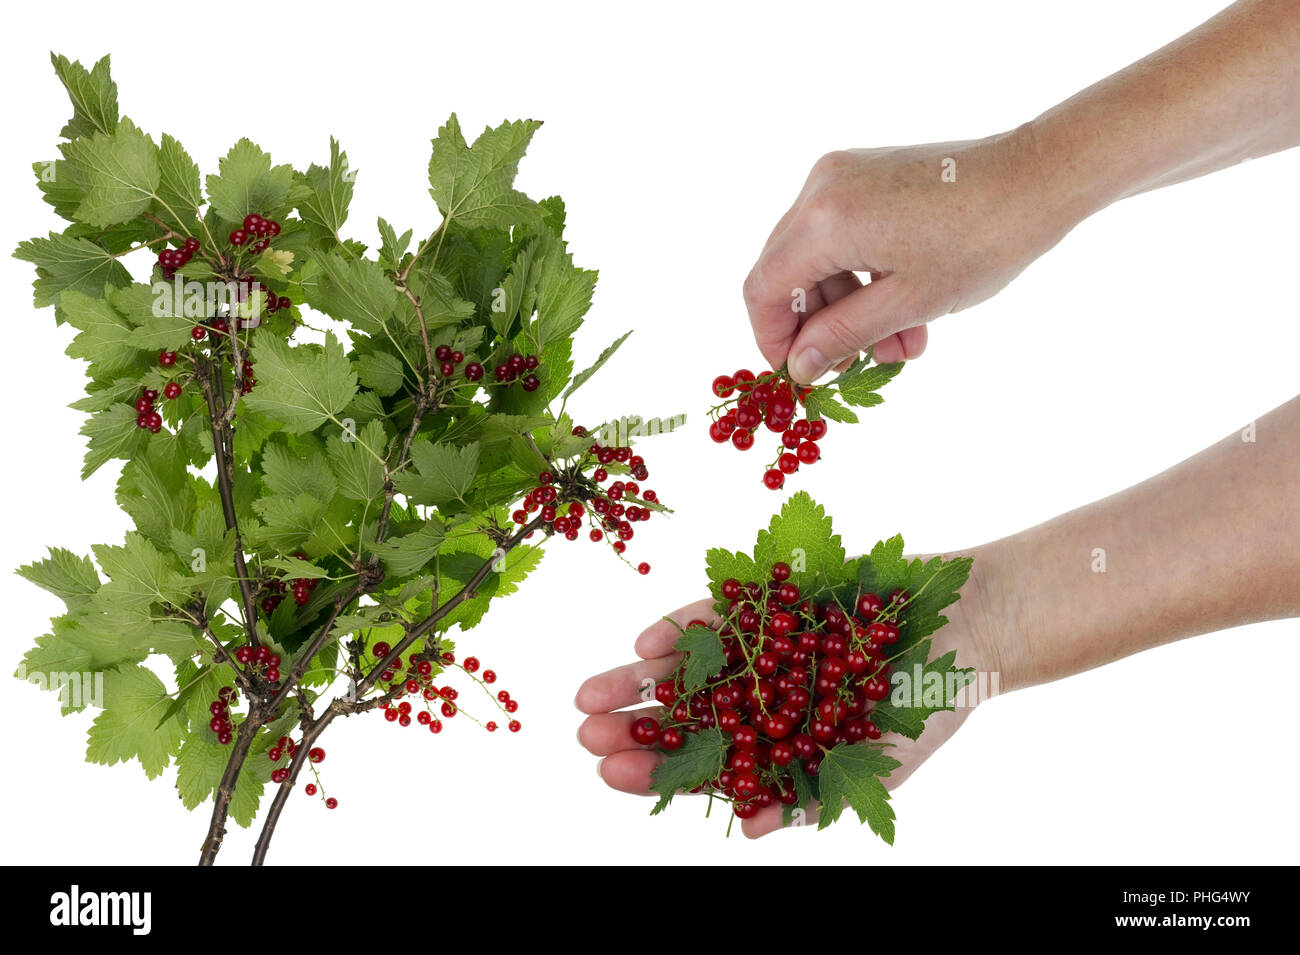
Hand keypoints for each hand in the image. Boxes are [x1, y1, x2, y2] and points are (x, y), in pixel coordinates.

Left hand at [575, 556, 1004, 836]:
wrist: (971, 625)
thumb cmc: (931, 705)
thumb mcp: (880, 764)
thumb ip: (813, 796)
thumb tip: (748, 829)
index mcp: (781, 744)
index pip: (706, 765)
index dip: (657, 772)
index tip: (608, 774)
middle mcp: (763, 696)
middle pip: (684, 716)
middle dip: (633, 727)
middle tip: (583, 734)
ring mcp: (764, 647)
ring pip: (687, 667)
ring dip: (639, 680)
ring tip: (590, 693)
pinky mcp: (771, 601)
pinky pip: (717, 615)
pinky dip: (683, 628)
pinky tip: (647, 645)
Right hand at [742, 129, 1077, 383]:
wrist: (1039, 176)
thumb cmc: (983, 240)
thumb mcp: (909, 303)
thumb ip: (842, 335)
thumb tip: (798, 367)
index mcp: (825, 220)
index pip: (764, 288)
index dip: (771, 338)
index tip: (796, 373)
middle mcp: (822, 188)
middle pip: (785, 272)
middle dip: (817, 326)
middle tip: (852, 364)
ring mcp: (843, 176)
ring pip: (818, 258)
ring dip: (849, 308)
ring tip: (899, 345)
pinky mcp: (868, 174)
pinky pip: (842, 235)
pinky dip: (863, 277)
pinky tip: (905, 311)